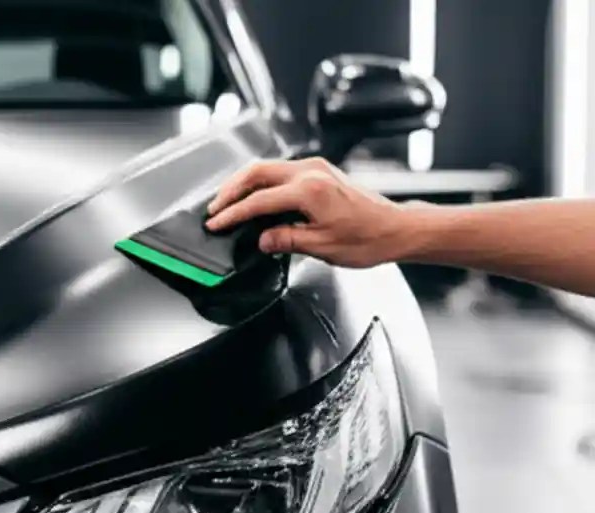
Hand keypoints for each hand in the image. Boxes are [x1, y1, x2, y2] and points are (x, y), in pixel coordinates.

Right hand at [204, 157, 421, 267]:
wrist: (396, 228)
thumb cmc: (368, 238)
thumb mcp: (322, 247)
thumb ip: (286, 240)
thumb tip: (261, 240)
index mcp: (310, 191)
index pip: (259, 201)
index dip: (233, 214)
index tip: (216, 224)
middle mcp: (311, 172)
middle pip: (256, 172)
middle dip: (230, 190)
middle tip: (214, 208)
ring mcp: (316, 168)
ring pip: (267, 168)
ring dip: (243, 183)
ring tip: (227, 201)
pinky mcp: (320, 171)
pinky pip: (281, 171)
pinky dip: (261, 182)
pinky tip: (253, 195)